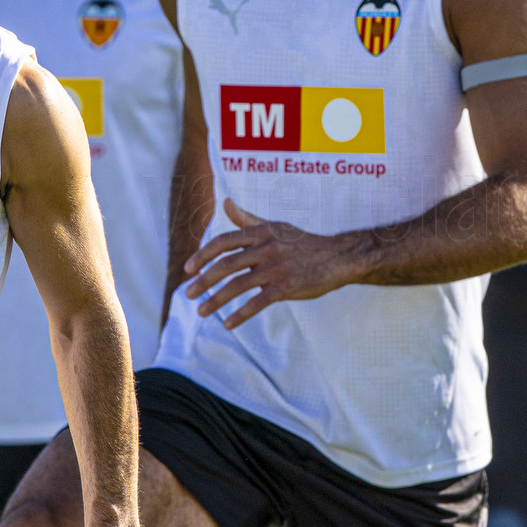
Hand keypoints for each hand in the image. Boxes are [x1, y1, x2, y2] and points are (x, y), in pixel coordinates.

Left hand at [182, 198, 364, 327]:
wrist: (339, 257)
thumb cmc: (304, 242)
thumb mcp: (276, 226)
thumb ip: (248, 219)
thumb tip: (225, 202)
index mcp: (261, 232)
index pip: (223, 242)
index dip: (202, 255)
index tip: (188, 270)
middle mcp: (266, 248)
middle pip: (225, 264)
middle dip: (203, 280)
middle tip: (187, 294)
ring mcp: (276, 268)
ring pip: (237, 285)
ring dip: (216, 300)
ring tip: (202, 311)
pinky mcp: (286, 288)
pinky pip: (257, 303)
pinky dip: (240, 315)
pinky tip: (228, 324)